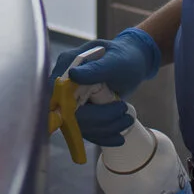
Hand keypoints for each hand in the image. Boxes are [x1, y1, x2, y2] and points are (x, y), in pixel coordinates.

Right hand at [52, 29, 160, 148]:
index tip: (98, 115)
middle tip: (124, 116)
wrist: (133, 62)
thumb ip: (95, 69)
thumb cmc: (124, 57)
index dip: (72, 110)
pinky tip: (118, 136)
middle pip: (70, 114)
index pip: (59, 94)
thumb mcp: (114, 61)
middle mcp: (64, 84)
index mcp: (67, 66)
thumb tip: (72, 75)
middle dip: (99, 120)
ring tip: (127, 120)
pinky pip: (87, 130)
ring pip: (80, 126)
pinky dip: (103, 136)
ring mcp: (72, 99)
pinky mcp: (81, 111)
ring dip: (105, 129)